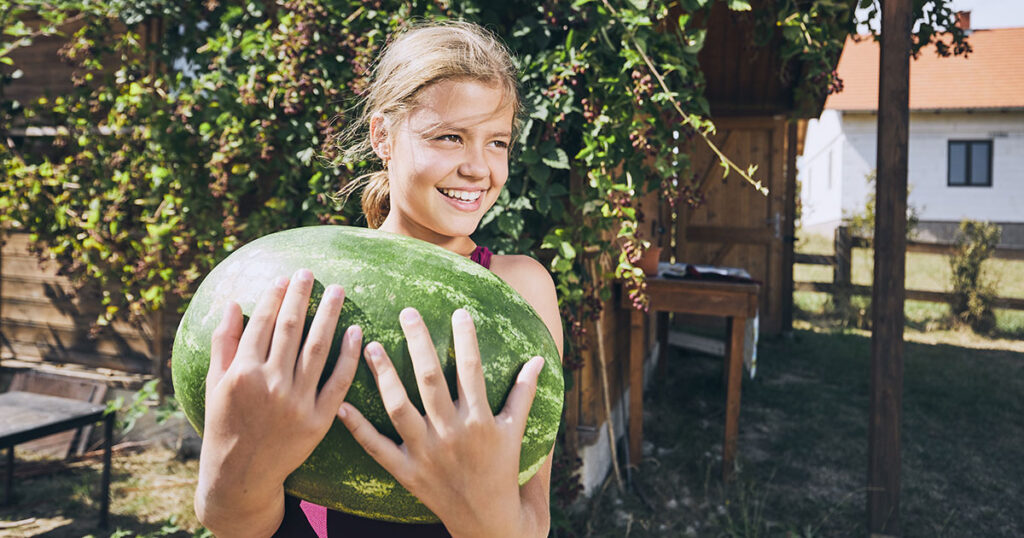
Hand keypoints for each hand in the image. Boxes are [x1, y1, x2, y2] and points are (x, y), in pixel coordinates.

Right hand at [194, 269, 361, 537]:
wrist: (241, 476)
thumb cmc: (224, 425)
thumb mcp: (214, 384)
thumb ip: (223, 343)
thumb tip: (232, 304)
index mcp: (242, 373)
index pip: (262, 324)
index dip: (273, 298)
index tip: (283, 278)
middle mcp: (271, 384)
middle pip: (291, 329)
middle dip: (301, 297)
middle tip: (311, 273)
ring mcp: (296, 402)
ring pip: (317, 348)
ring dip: (329, 315)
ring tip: (337, 291)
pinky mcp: (318, 420)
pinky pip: (338, 381)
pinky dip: (348, 355)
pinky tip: (356, 332)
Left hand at [337, 307, 545, 537]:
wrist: (490, 524)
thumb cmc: (506, 474)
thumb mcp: (518, 433)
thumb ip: (524, 394)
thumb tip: (539, 360)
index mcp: (480, 421)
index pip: (472, 370)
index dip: (466, 339)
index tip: (459, 311)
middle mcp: (452, 434)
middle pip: (431, 380)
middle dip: (419, 343)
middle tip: (407, 313)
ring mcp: (427, 453)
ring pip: (400, 408)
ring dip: (384, 376)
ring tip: (369, 346)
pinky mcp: (407, 473)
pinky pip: (378, 448)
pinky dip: (359, 428)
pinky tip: (343, 405)